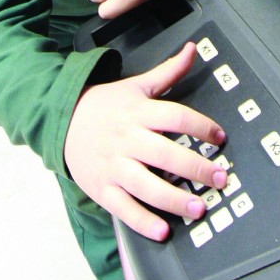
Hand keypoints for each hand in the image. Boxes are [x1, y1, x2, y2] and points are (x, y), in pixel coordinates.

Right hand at [64, 42, 227, 240]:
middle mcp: (127, 139)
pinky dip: (143, 221)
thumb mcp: (136, 85)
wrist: (60, 120)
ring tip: (198, 208)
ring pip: (145, 185)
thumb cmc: (105, 105)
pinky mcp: (102, 188)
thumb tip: (193, 49)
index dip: (201, 126)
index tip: (219, 137)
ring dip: (173, 199)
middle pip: (164, 153)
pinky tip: (163, 230)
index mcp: (138, 112)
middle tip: (219, 178)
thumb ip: (168, 71)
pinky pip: (123, 207)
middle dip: (194, 167)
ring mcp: (113, 165)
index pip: (175, 116)